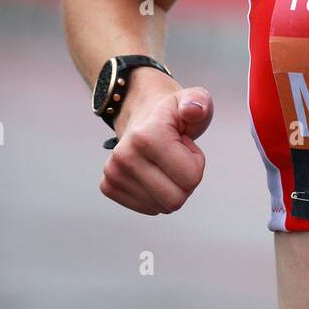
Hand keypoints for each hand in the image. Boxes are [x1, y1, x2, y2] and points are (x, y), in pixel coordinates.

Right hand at [100, 83, 212, 214]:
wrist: (142, 114)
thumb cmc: (174, 113)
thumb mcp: (194, 100)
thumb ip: (200, 101)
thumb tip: (193, 110)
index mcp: (147, 136)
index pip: (191, 179)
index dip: (197, 164)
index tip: (185, 145)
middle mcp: (124, 155)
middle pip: (176, 200)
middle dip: (186, 182)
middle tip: (177, 159)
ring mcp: (113, 172)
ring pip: (163, 207)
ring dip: (171, 187)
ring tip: (164, 163)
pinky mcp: (108, 185)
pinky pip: (149, 209)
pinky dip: (157, 195)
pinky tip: (152, 172)